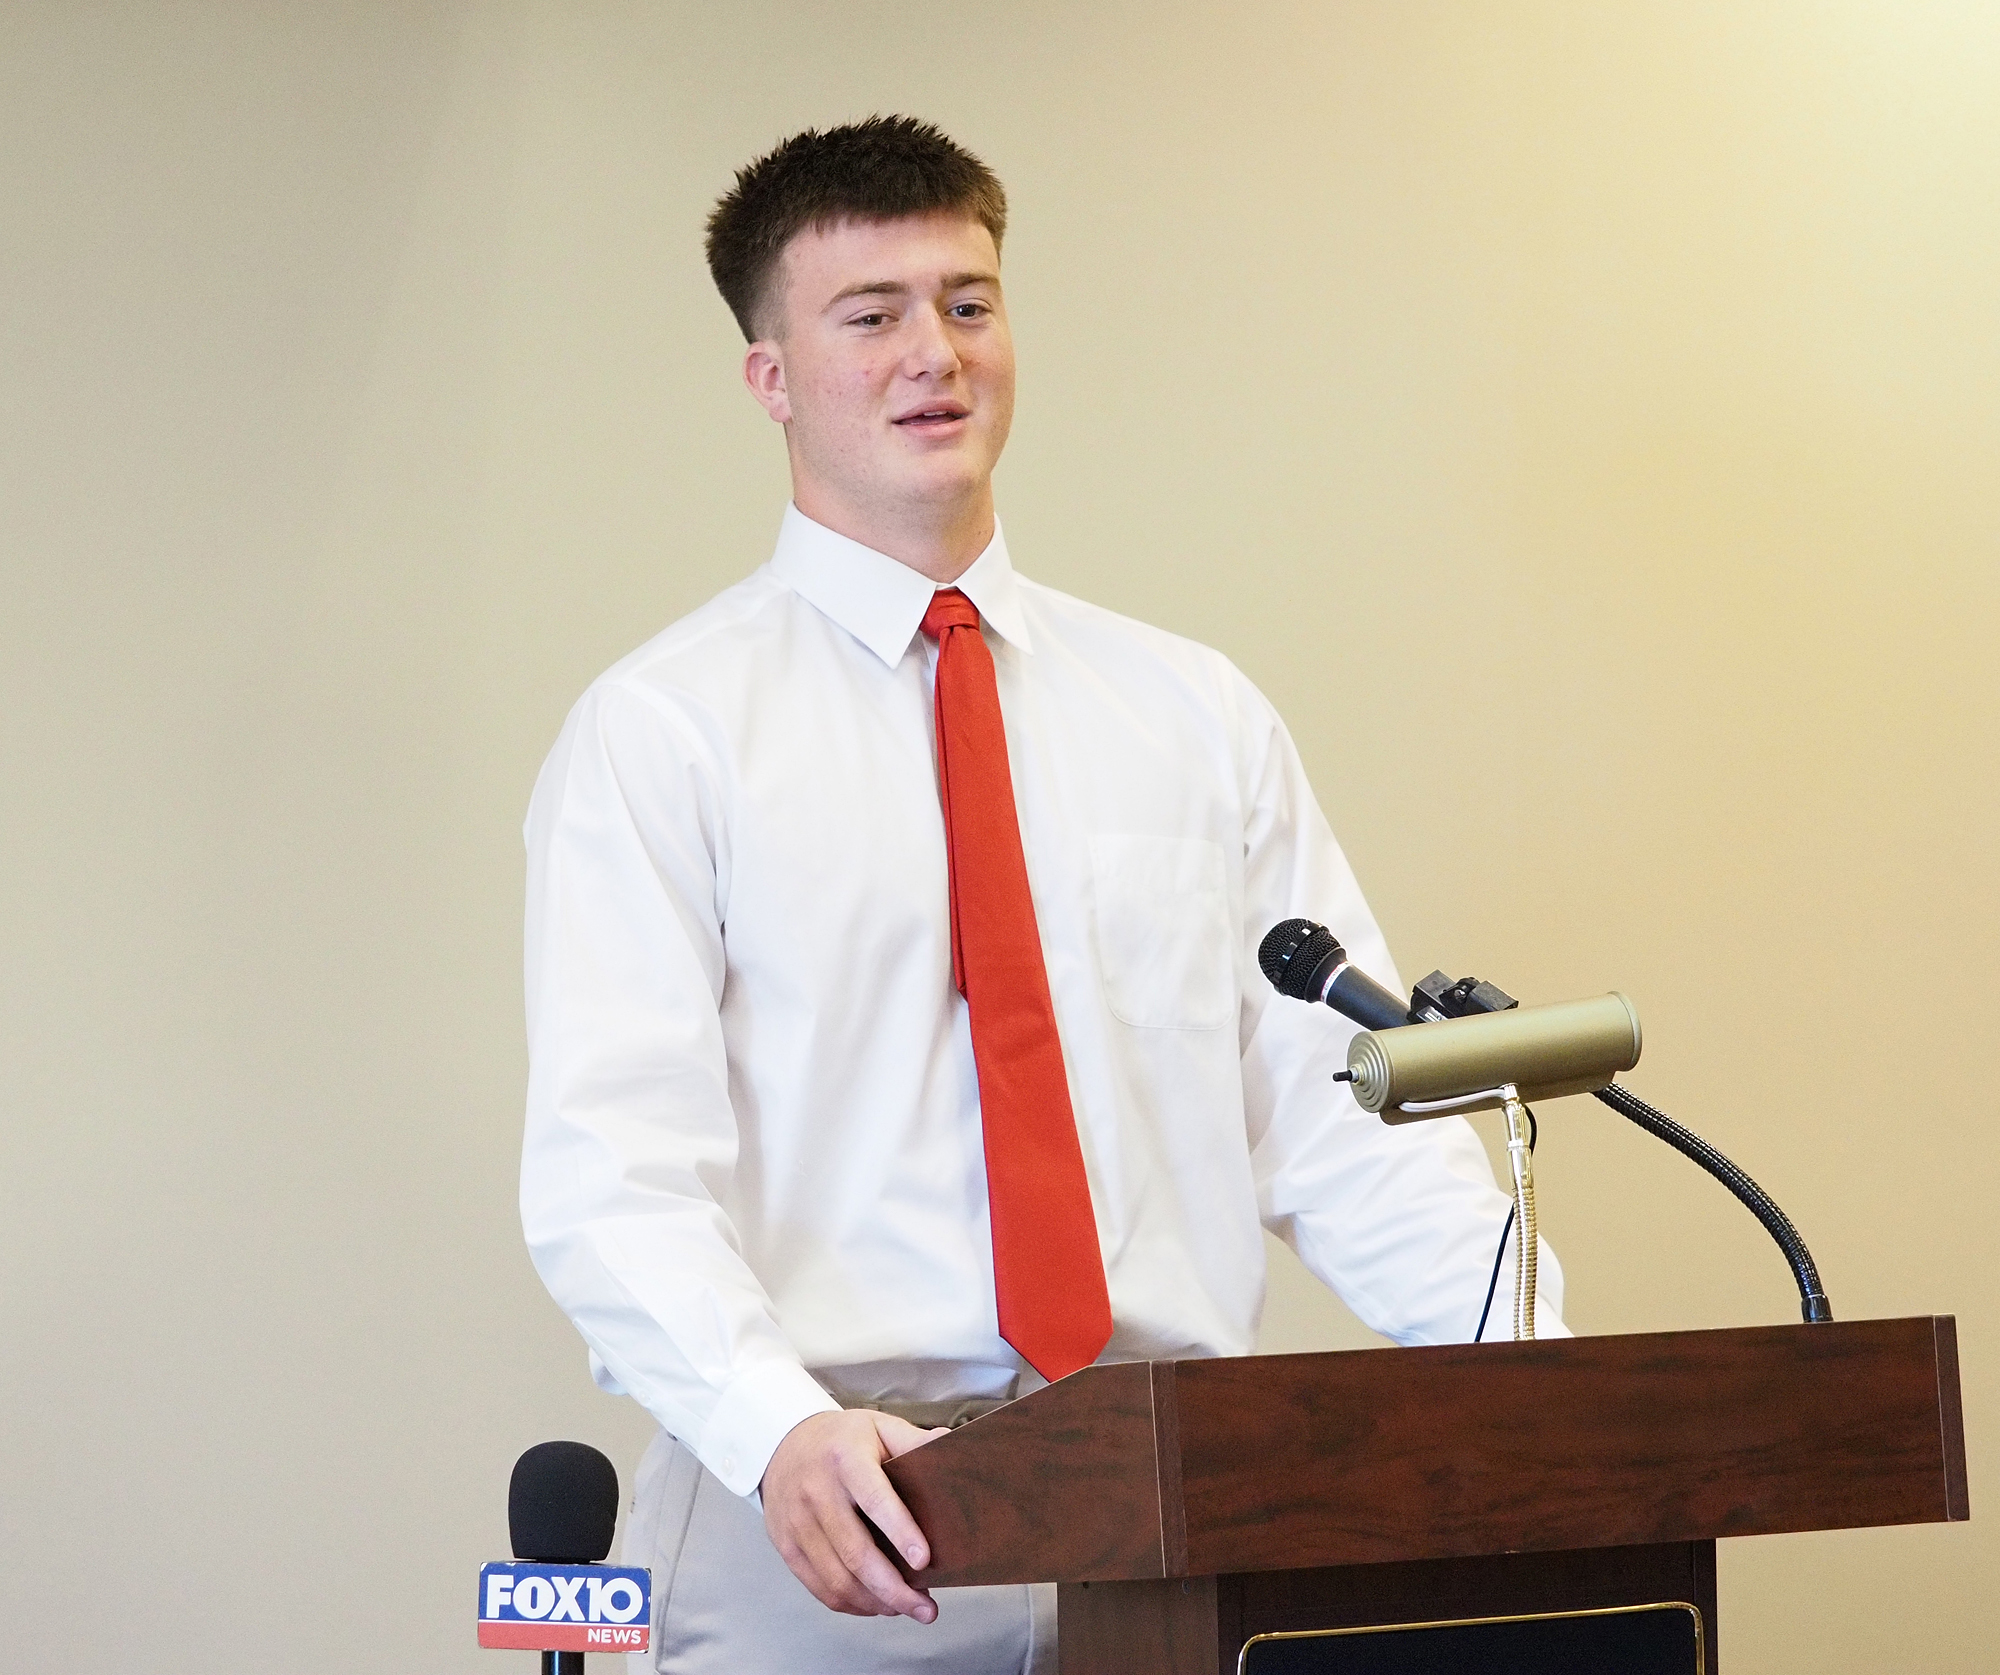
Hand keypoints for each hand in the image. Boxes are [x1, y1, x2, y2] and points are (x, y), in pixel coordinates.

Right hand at [760, 1409, 947, 1619]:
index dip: (900, 1532)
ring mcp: (797, 1522)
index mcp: (845, 1458)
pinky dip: (851, 1604)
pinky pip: (820, 1587)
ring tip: (906, 1608)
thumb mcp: (878, 1427)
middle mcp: (816, 1492)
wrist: (784, 1445)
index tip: (924, 1561)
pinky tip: (876, 1605)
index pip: (874, 1499)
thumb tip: (952, 1446)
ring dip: (876, 1603)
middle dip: (894, 1588)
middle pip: (855, 1552)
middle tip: (927, 1609)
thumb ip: (914, 1440)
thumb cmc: (842, 1440)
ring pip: (838, 1578)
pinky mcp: (787, 1546)